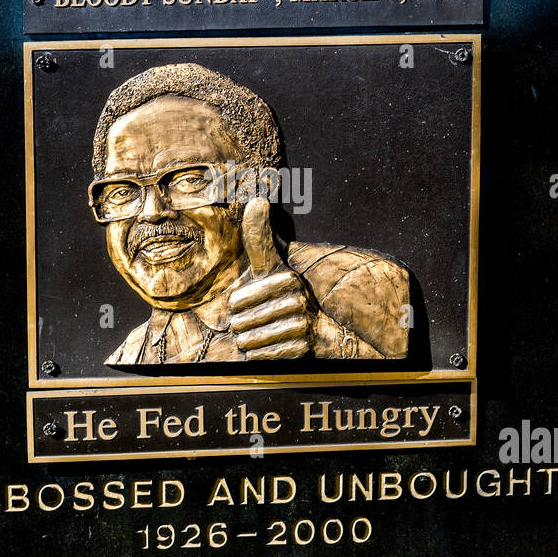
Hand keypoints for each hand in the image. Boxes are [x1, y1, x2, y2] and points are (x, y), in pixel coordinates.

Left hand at [228, 198, 313, 358]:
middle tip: (258, 322)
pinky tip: (270, 347)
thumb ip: (260, 238)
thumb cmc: (285, 295)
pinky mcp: (303, 348)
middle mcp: (296, 299)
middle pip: (241, 323)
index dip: (236, 307)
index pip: (236, 301)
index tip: (248, 304)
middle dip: (243, 326)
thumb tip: (258, 200)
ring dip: (251, 342)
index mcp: (286, 277)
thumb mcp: (272, 266)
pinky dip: (261, 356)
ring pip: (250, 341)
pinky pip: (263, 356)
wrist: (321, 331)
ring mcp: (301, 324)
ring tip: (263, 334)